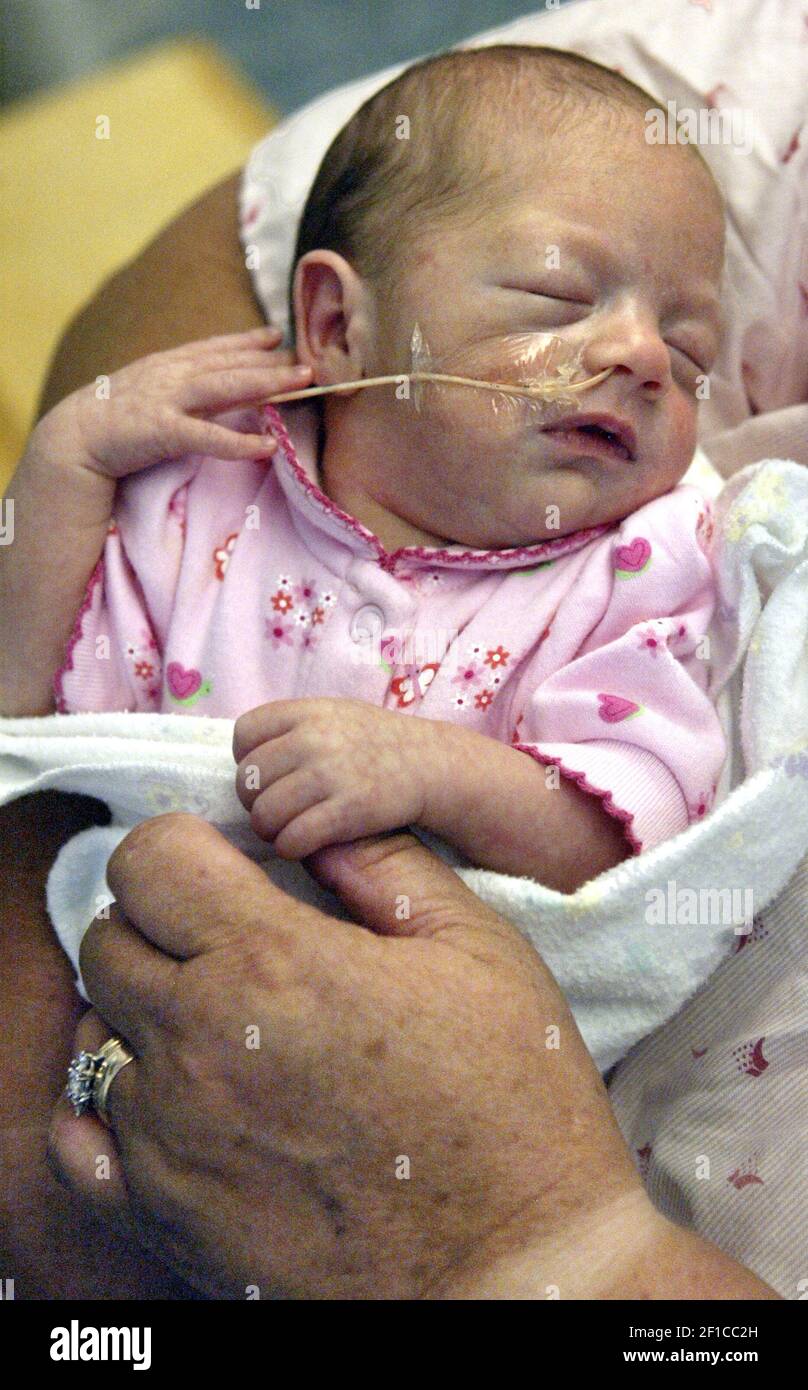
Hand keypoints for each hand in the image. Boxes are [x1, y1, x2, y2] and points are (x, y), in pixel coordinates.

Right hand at [33, 326, 312, 480]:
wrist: (73, 437)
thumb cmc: (112, 420)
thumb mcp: (149, 393)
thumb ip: (178, 387)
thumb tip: (208, 387)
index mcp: (167, 365)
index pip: (214, 348)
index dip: (247, 341)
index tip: (277, 334)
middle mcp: (172, 375)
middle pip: (230, 364)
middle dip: (272, 360)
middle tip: (309, 360)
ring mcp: (168, 401)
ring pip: (227, 387)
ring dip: (267, 383)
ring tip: (302, 382)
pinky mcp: (163, 431)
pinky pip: (210, 437)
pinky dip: (241, 442)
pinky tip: (268, 445)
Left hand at [48, 816, 775, 1299]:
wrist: (518, 1267)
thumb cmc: (513, 1100)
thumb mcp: (476, 947)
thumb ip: (385, 863)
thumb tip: (313, 830)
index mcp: (272, 961)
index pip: (147, 860)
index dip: (186, 848)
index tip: (225, 868)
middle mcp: (197, 1041)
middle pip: (110, 939)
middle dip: (161, 922)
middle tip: (232, 943)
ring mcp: (169, 1134)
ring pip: (96, 1030)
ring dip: (144, 1009)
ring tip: (222, 1026)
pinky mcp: (162, 1212)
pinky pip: (82, 1137)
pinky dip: (112, 1103)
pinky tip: (177, 1097)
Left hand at [233, 696, 445, 856]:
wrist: (431, 764)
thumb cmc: (377, 742)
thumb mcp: (335, 714)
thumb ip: (293, 727)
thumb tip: (247, 757)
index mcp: (307, 712)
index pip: (244, 735)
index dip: (248, 760)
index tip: (268, 775)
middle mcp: (313, 740)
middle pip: (248, 780)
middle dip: (256, 801)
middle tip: (277, 809)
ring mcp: (330, 775)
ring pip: (264, 815)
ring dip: (270, 830)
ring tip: (285, 830)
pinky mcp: (347, 812)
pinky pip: (292, 839)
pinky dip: (290, 847)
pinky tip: (303, 844)